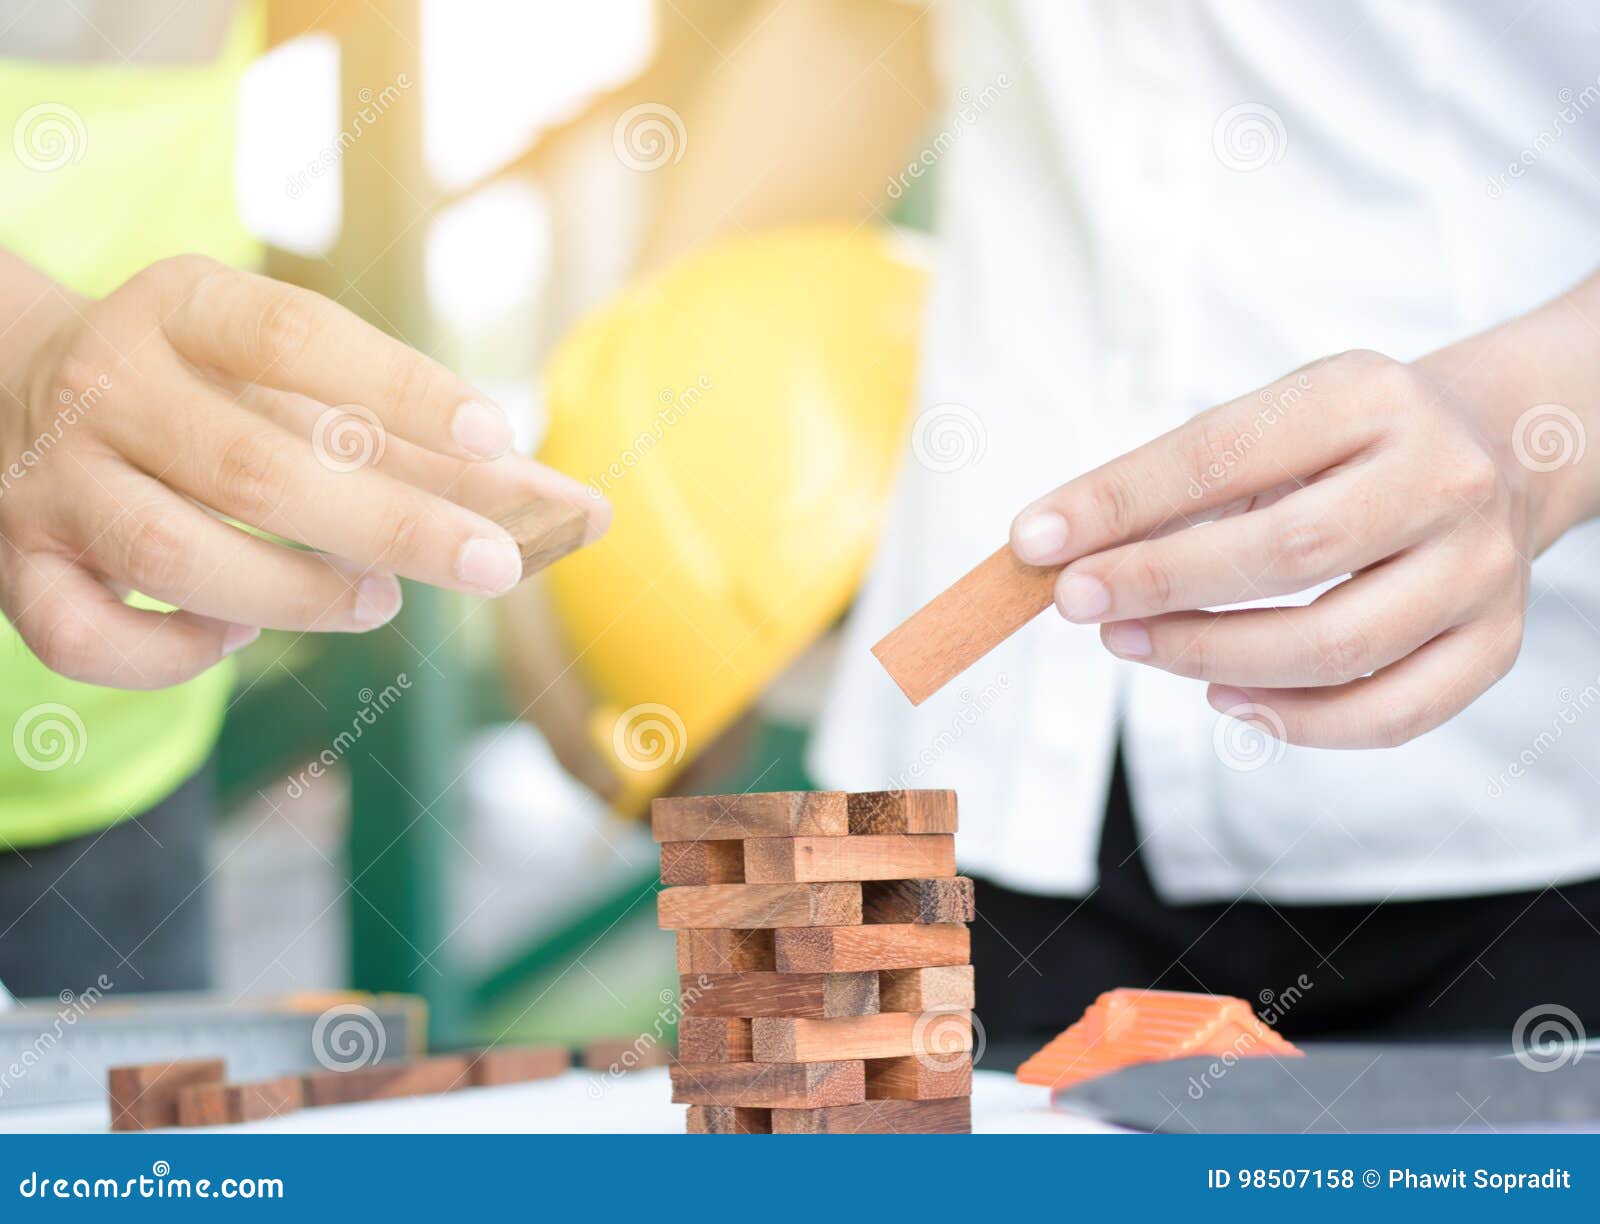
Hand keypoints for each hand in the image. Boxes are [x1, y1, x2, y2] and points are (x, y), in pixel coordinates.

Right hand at [0, 254, 607, 688]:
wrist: (19, 391)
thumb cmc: (208, 392)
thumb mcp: (290, 377)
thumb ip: (418, 438)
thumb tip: (577, 508)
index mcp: (180, 307)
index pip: (297, 337)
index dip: (402, 390)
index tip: (497, 440)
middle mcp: (107, 384)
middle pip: (255, 470)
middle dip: (392, 526)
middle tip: (491, 565)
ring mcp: (52, 480)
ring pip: (177, 560)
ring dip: (298, 597)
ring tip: (378, 601)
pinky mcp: (17, 566)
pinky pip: (87, 639)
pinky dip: (173, 658)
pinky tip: (234, 636)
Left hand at [1008, 346, 1596, 748]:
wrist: (1498, 448)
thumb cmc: (1346, 444)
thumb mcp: (1272, 422)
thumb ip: (1172, 483)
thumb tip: (1052, 550)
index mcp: (1370, 397)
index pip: (1225, 453)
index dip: (1120, 503)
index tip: (1034, 541)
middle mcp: (1442, 478)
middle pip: (1287, 552)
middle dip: (1160, 584)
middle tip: (1075, 602)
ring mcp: (1480, 568)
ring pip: (1335, 645)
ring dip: (1209, 656)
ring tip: (1131, 642)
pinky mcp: (1495, 643)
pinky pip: (1389, 714)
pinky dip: (1295, 721)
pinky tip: (1225, 699)